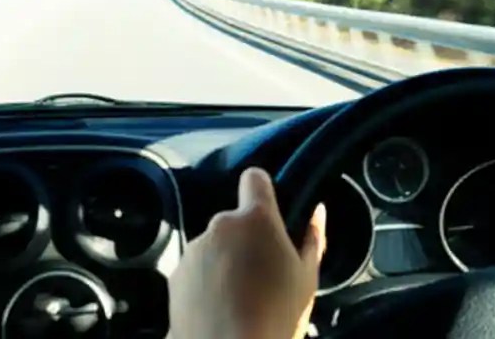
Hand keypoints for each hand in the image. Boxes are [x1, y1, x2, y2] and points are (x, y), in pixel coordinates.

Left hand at [168, 167, 326, 338]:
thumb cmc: (277, 316)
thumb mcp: (307, 279)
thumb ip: (313, 238)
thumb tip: (318, 211)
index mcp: (256, 219)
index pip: (254, 179)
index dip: (262, 190)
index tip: (268, 211)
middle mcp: (221, 225)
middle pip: (235, 221)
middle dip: (245, 240)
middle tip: (261, 273)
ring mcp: (194, 250)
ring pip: (214, 246)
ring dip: (224, 262)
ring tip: (239, 297)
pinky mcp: (175, 275)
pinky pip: (195, 269)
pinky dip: (205, 282)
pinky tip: (219, 308)